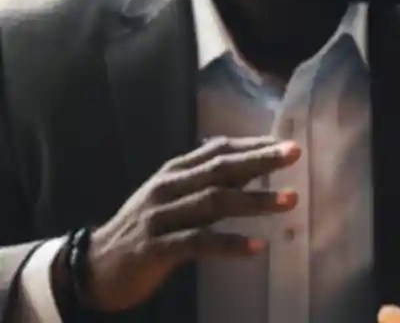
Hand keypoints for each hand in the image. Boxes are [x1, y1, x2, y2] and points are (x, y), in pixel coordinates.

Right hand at [79, 136, 301, 311]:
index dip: (253, 145)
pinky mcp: (156, 248)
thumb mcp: (173, 199)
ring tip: (290, 200)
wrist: (93, 267)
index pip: (217, 150)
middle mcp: (167, 188)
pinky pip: (198, 243)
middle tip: (295, 154)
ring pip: (213, 202)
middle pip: (220, 169)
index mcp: (172, 173)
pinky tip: (257, 247)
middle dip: (260, 160)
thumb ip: (206, 182)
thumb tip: (252, 167)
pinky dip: (229, 244)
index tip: (286, 143)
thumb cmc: (144, 230)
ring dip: (254, 201)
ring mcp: (160, 218)